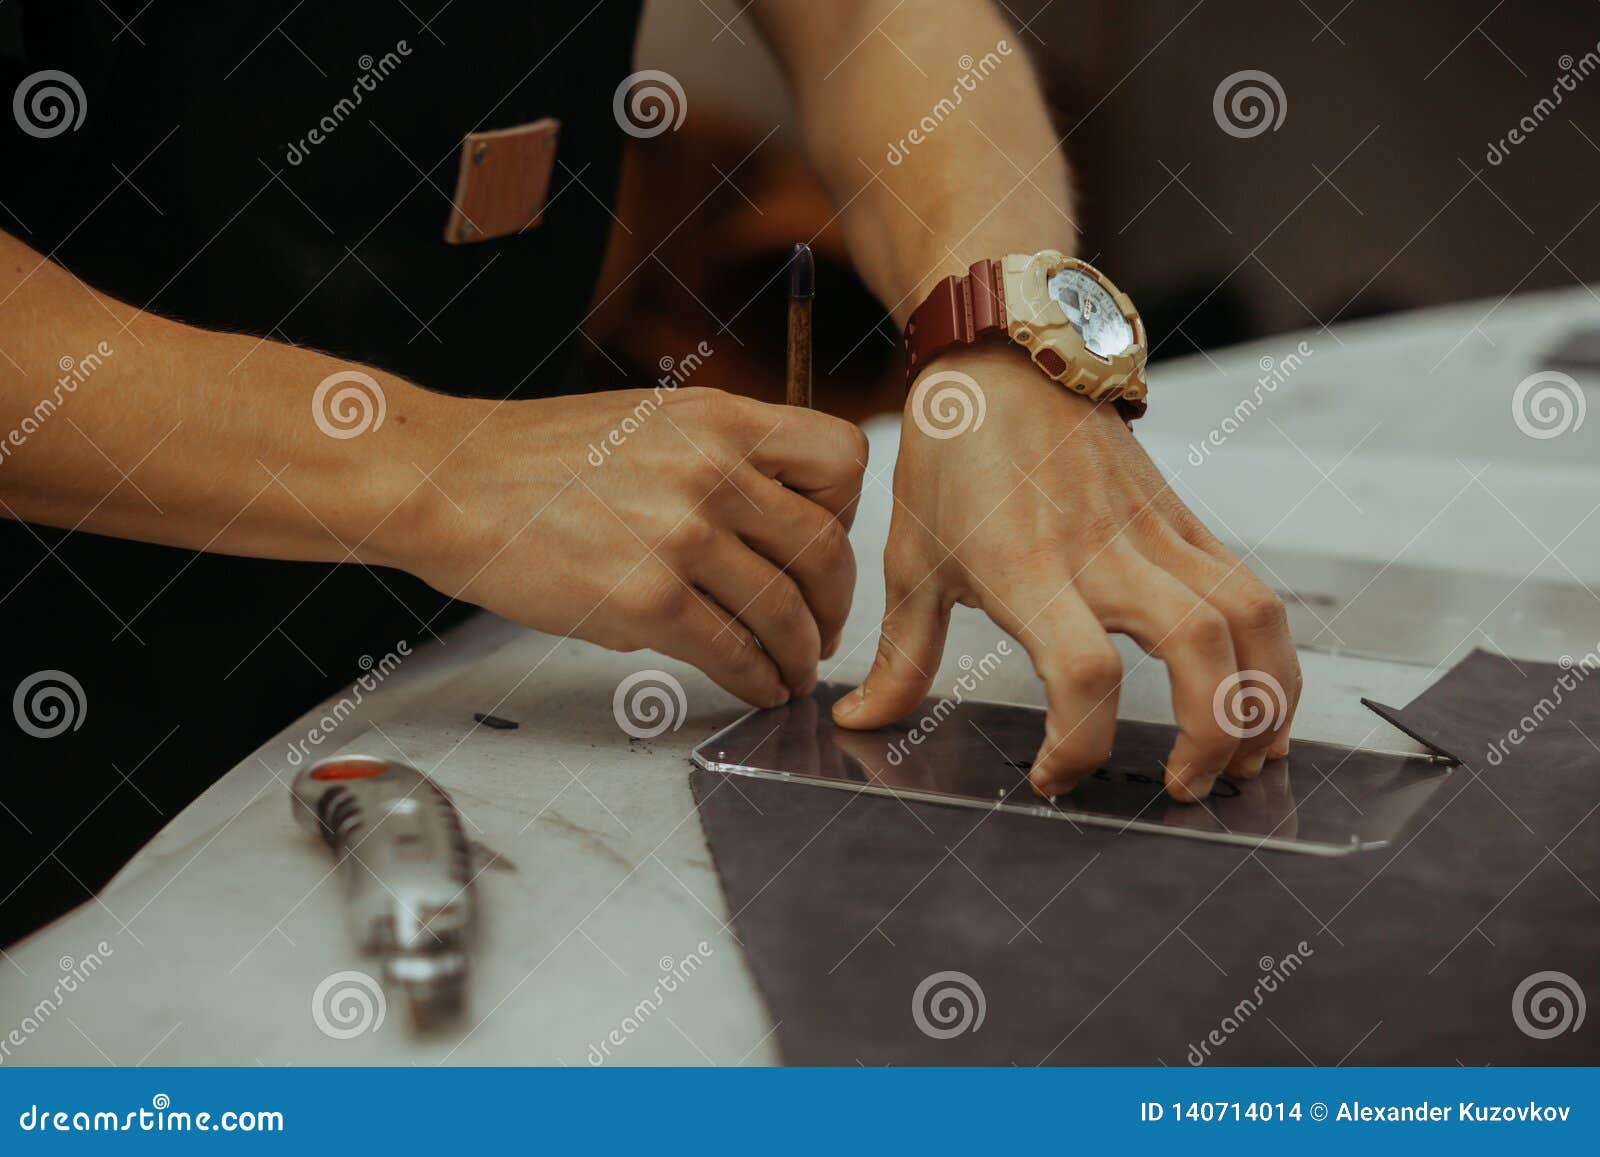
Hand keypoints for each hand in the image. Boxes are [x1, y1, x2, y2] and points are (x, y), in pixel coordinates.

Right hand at [398, 386, 866, 706]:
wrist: (452, 481)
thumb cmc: (542, 458)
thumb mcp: (653, 420)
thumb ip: (723, 458)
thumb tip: (778, 522)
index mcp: (721, 419)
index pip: (842, 459)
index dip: (848, 512)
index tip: (828, 544)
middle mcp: (713, 471)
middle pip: (826, 548)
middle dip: (835, 604)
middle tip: (824, 629)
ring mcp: (682, 536)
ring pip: (786, 612)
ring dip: (801, 654)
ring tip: (794, 671)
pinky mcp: (648, 600)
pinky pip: (734, 653)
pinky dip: (758, 680)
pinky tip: (757, 687)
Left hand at [832, 345, 1300, 801]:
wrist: (1004, 357)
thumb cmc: (952, 456)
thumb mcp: (911, 560)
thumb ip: (899, 656)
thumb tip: (860, 720)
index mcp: (1027, 568)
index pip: (1082, 673)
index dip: (1077, 747)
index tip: (1050, 778)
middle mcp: (1104, 552)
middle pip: (1198, 648)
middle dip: (1209, 736)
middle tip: (1183, 789)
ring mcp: (1155, 532)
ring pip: (1249, 617)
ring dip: (1262, 699)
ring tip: (1245, 761)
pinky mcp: (1185, 520)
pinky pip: (1252, 589)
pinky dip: (1270, 654)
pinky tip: (1258, 701)